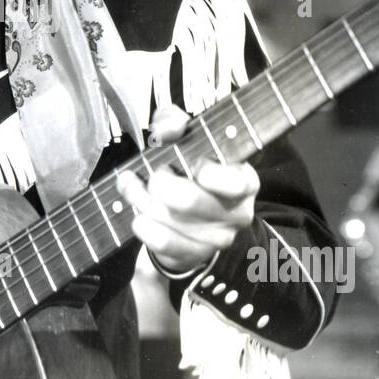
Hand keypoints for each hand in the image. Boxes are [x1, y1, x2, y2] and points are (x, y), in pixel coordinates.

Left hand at [116, 103, 259, 274]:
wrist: (192, 214)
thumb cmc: (189, 167)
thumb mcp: (185, 136)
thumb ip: (174, 122)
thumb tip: (169, 129)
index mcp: (244, 182)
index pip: (231, 182)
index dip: (204, 170)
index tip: (191, 161)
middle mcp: (236, 214)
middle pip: (188, 200)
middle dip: (159, 181)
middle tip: (155, 173)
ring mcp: (216, 240)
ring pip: (167, 219)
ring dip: (141, 198)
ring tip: (134, 186)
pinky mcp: (193, 257)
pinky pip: (159, 241)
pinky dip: (141, 223)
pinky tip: (138, 211)